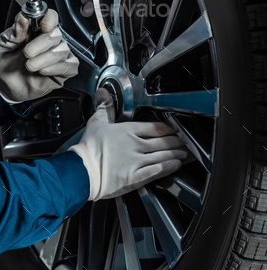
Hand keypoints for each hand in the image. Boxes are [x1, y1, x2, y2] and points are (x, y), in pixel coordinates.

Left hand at [0, 8, 78, 103]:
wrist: (5, 85)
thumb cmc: (5, 63)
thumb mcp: (4, 45)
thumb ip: (15, 31)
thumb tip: (23, 16)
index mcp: (36, 29)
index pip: (50, 17)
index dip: (49, 19)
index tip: (42, 25)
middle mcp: (50, 40)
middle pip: (56, 34)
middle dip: (41, 44)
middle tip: (26, 53)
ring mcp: (59, 55)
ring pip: (62, 50)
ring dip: (44, 59)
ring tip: (29, 66)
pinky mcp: (65, 70)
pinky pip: (70, 65)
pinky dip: (55, 68)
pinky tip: (42, 71)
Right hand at [68, 88, 186, 200]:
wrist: (82, 170)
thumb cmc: (88, 148)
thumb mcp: (96, 122)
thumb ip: (105, 107)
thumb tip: (103, 93)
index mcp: (127, 130)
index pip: (155, 127)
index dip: (168, 128)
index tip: (175, 128)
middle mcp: (136, 145)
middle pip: (163, 141)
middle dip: (177, 141)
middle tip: (186, 141)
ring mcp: (137, 161)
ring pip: (164, 155)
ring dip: (177, 154)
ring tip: (185, 154)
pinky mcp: (136, 177)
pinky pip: (158, 171)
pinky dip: (170, 167)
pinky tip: (176, 165)